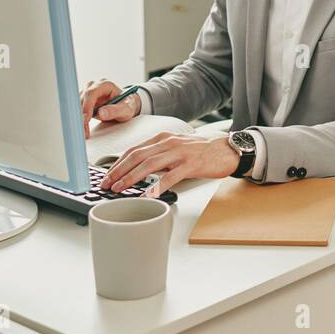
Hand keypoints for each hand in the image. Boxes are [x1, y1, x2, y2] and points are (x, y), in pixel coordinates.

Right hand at [80, 79, 141, 138]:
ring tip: (84, 133)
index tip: (86, 119)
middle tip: (83, 130)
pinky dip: (78, 120)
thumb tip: (101, 113)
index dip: (87, 106)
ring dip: (79, 119)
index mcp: (105, 85)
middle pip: (81, 99)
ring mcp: (87, 93)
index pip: (91, 93)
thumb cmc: (127, 105)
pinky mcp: (83, 101)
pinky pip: (77, 110)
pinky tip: (82, 129)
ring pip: (76, 105)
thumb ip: (115, 110)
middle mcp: (94, 86)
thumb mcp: (126, 109)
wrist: (125, 107)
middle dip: (81, 116)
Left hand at [102, 131, 237, 196]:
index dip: (118, 163)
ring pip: (149, 164)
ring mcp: (179, 153)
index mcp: (163, 138)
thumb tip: (137, 169)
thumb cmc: (201, 151)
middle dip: (118, 171)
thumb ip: (158, 155)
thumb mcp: (176, 147)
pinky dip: (156, 187)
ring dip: (131, 178)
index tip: (107, 175)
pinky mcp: (190, 165)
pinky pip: (170, 177)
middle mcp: (169, 142)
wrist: (227, 149)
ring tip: (120, 188)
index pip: (134, 150)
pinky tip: (147, 195)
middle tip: (107, 184)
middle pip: (137, 156)